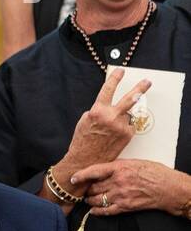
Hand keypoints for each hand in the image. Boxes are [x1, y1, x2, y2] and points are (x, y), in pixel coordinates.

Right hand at [59, 68, 149, 182]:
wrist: (86, 159)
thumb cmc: (83, 140)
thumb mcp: (84, 120)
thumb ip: (98, 110)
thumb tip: (109, 105)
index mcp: (98, 111)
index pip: (108, 89)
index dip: (114, 78)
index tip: (120, 71)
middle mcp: (111, 117)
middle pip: (130, 99)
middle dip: (140, 89)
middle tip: (147, 82)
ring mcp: (121, 126)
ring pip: (127, 114)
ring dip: (122, 117)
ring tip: (111, 127)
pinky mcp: (128, 135)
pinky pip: (129, 125)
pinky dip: (123, 127)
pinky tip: (114, 135)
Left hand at [74, 159, 188, 216]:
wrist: (168, 188)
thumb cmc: (154, 173)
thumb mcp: (134, 162)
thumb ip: (117, 166)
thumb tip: (103, 168)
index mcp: (120, 168)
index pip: (94, 171)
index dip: (81, 175)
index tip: (73, 178)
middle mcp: (118, 182)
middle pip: (93, 187)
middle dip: (87, 189)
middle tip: (84, 189)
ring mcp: (121, 196)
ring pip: (96, 199)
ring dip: (90, 200)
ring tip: (88, 198)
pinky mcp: (125, 207)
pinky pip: (106, 211)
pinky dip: (97, 211)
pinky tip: (93, 210)